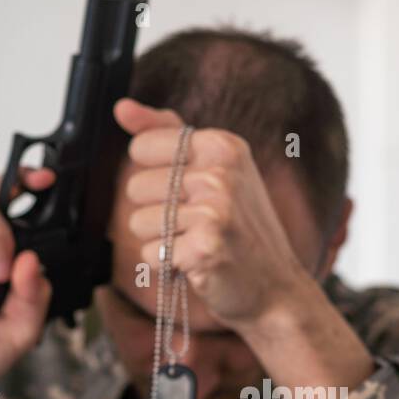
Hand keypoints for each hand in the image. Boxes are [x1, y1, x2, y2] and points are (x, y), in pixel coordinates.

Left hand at [114, 97, 310, 331]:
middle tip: (196, 226)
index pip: (142, 147)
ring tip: (196, 245)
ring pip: (139, 222)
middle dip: (156, 213)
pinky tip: (197, 264)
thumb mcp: (215, 170)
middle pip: (136, 187)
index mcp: (223, 146)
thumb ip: (167, 134)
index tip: (186, 192)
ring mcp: (215, 211)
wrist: (276, 290)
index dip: (154, 177)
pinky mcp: (205, 248)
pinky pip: (150, 254)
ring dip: (161, 242)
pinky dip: (167, 266)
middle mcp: (221, 173)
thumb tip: (121, 108)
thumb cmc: (242, 232)